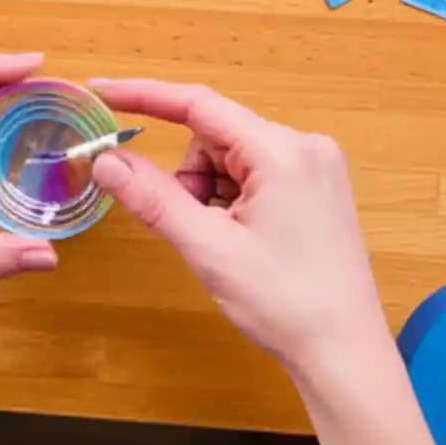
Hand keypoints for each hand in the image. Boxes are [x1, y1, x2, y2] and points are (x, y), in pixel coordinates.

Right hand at [88, 79, 385, 365]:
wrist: (343, 352)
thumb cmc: (287, 303)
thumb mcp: (208, 248)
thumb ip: (153, 197)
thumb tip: (107, 161)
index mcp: (282, 152)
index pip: (198, 104)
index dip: (145, 96)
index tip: (102, 92)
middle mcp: (305, 148)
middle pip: (214, 138)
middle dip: (188, 177)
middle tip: (192, 228)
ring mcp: (316, 169)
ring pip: (232, 160)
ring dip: (210, 195)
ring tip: (225, 244)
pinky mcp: (318, 191)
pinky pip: (255, 177)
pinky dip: (232, 203)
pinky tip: (244, 242)